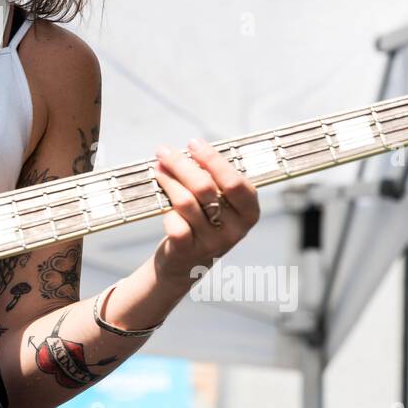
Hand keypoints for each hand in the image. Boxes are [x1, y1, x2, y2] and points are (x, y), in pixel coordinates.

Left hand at [151, 138, 260, 282]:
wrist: (187, 264)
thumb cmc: (204, 223)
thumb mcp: (220, 204)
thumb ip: (214, 179)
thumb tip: (191, 149)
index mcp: (249, 213)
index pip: (235, 182)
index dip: (213, 159)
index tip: (194, 143)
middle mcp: (235, 230)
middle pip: (206, 187)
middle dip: (181, 164)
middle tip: (164, 151)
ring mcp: (212, 242)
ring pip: (185, 201)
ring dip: (168, 180)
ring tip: (158, 168)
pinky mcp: (189, 251)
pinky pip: (174, 222)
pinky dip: (166, 210)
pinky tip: (162, 202)